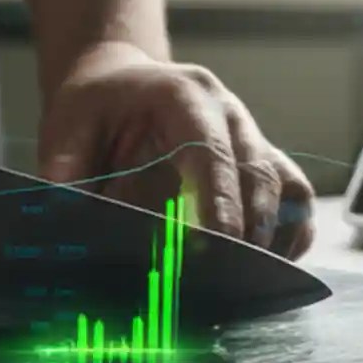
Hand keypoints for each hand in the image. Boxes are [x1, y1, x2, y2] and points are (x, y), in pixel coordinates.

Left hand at [37, 42, 314, 259]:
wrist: (121, 81)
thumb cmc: (96, 106)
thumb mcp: (67, 127)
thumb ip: (68, 171)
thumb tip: (73, 222)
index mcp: (184, 95)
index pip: (210, 151)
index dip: (216, 200)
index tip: (212, 247)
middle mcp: (229, 113)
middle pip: (258, 173)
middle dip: (249, 229)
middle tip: (232, 278)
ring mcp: (252, 136)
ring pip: (288, 186)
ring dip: (277, 236)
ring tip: (253, 281)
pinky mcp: (263, 160)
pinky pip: (295, 198)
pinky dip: (291, 234)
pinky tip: (268, 268)